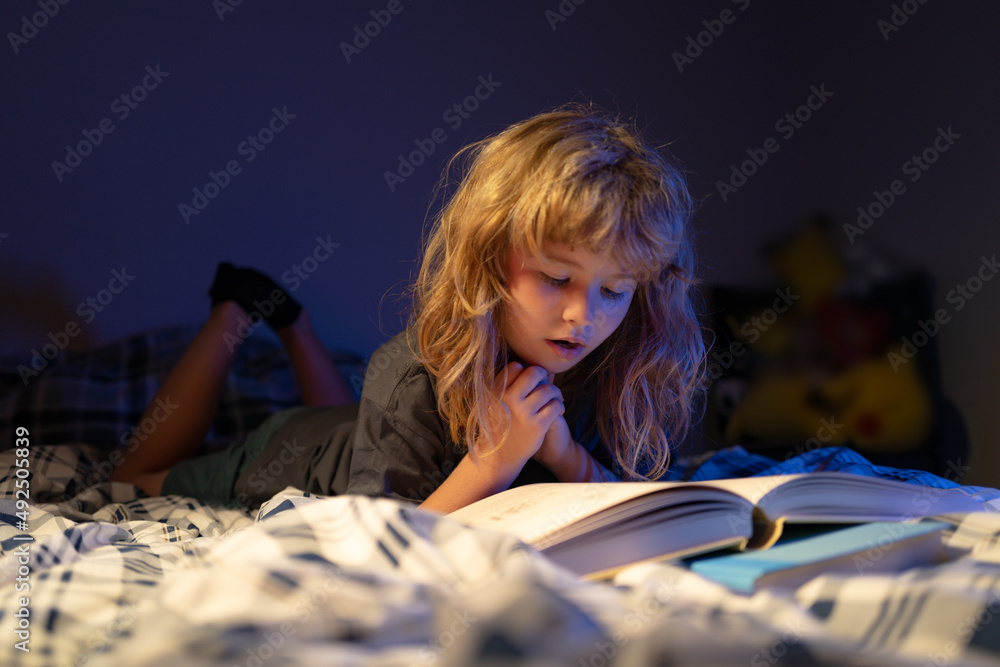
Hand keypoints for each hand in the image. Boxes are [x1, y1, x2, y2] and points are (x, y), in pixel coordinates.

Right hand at [476, 362, 564, 478]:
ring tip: (555, 399)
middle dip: (543, 376)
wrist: (497, 457)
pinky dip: (560, 406)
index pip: (516, 366)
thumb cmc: (497, 427)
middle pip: (534, 372)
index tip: (529, 381)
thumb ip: (505, 386)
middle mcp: (509, 399)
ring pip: (548, 389)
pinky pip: (556, 406)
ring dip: (555, 393)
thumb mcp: (491, 403)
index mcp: (496, 391)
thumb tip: (525, 366)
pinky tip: (557, 411)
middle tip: (545, 384)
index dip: (525, 371)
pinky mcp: (537, 425)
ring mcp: (523, 412)